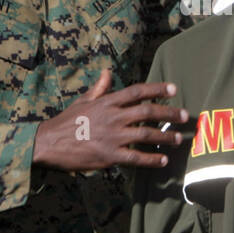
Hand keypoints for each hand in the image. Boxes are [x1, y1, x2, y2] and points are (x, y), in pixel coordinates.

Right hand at [33, 70, 188, 170]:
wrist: (48, 144)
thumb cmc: (66, 122)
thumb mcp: (82, 102)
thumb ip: (99, 89)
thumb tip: (108, 72)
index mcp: (107, 102)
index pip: (137, 91)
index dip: (157, 88)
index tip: (174, 88)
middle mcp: (113, 117)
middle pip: (148, 112)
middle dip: (169, 113)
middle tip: (185, 115)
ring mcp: (113, 137)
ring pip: (147, 135)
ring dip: (166, 136)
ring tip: (179, 138)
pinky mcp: (110, 156)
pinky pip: (137, 158)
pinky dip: (152, 159)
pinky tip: (163, 160)